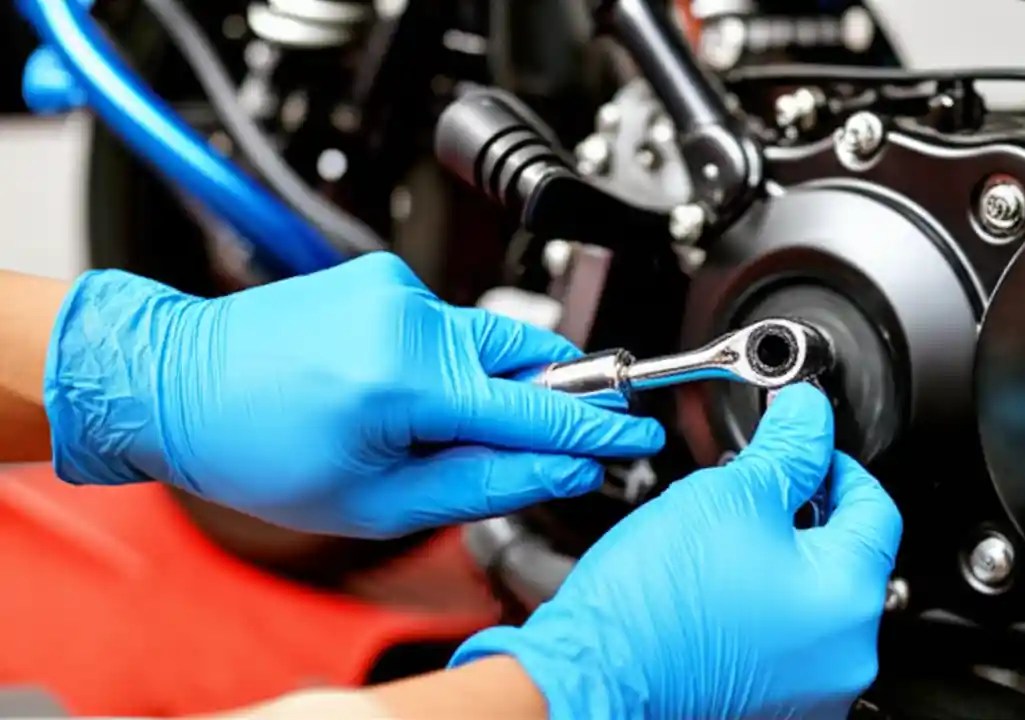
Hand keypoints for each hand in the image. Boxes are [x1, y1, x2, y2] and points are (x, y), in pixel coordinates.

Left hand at [44, 252, 663, 537]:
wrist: (172, 378)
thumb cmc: (254, 446)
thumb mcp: (375, 499)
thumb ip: (482, 483)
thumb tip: (558, 470)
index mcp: (403, 379)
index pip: (535, 405)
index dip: (597, 428)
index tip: (641, 435)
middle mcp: (405, 316)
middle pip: (523, 358)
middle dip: (540, 401)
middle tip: (523, 443)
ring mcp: (393, 287)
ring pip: (486, 342)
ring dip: (482, 385)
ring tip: (420, 424)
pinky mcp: (382, 275)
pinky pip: (447, 323)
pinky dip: (446, 360)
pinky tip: (395, 389)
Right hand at [450, 383, 903, 718]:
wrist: (594, 676)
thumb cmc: (653, 604)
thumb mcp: (729, 495)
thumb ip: (788, 448)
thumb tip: (810, 415)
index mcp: (850, 599)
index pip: (876, 506)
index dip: (833, 462)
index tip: (800, 448)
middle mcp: (846, 657)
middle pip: (844, 556)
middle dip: (800, 513)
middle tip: (749, 492)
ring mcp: (812, 691)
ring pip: (810, 599)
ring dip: (777, 560)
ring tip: (720, 542)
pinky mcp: (772, 707)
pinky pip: (783, 641)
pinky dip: (758, 608)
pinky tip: (714, 590)